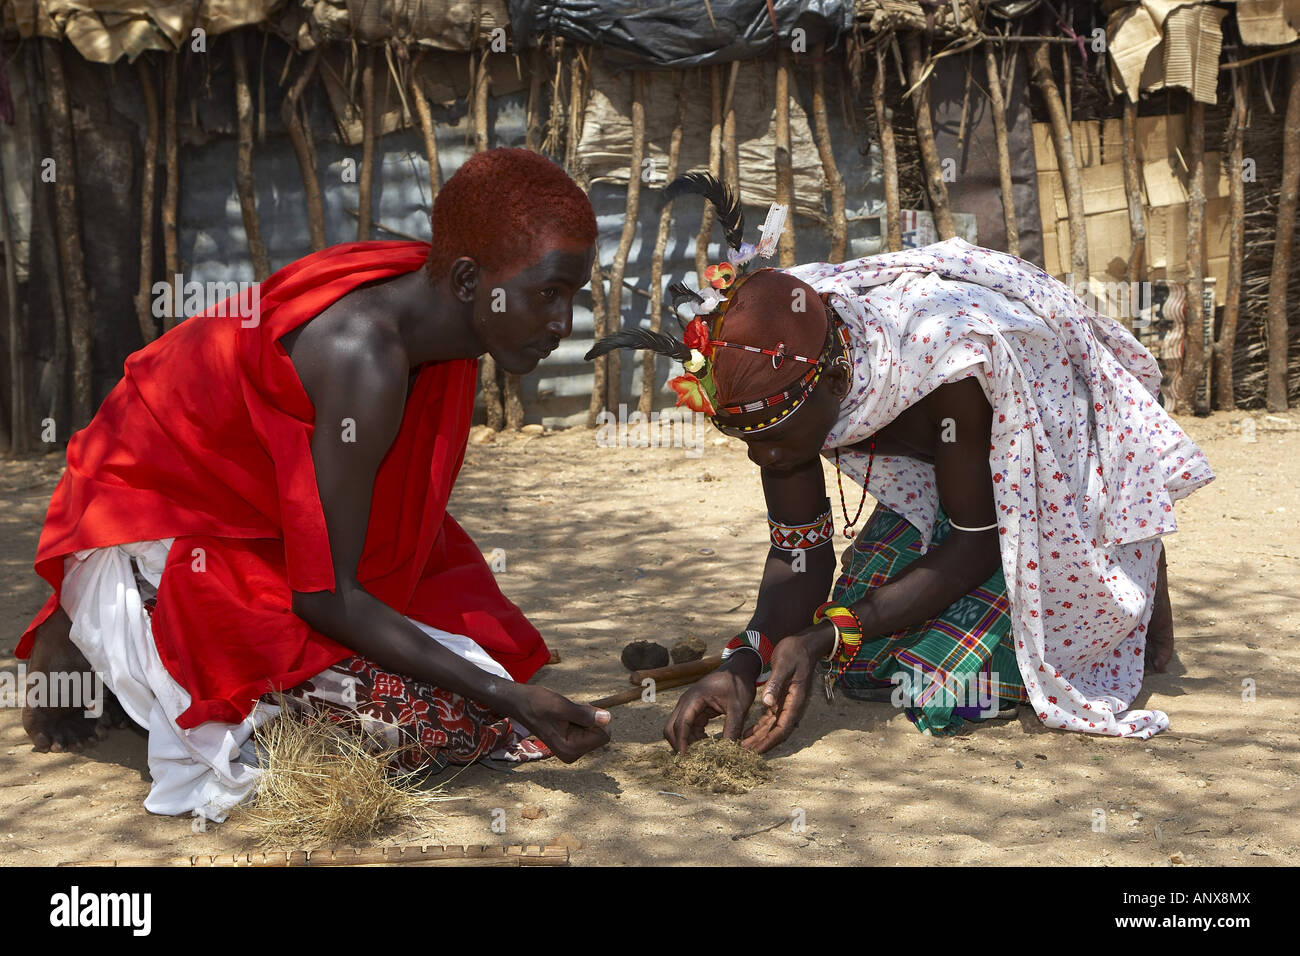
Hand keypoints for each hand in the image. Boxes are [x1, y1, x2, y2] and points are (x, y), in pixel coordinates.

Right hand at [510, 684, 610, 763]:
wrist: (520, 703)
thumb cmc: (538, 704)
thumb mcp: (562, 707)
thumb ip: (585, 715)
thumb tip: (608, 719)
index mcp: (571, 749)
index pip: (603, 735)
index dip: (594, 719)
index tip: (575, 712)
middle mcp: (573, 753)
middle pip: (601, 733)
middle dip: (589, 717)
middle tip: (568, 712)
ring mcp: (572, 749)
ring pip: (595, 728)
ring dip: (584, 716)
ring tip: (564, 713)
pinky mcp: (572, 742)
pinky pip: (588, 727)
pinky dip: (580, 717)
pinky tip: (565, 715)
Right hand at [663, 657, 757, 753]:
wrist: (739, 669)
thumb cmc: (738, 684)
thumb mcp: (738, 707)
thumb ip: (732, 728)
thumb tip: (729, 751)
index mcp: (694, 698)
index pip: (680, 724)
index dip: (682, 743)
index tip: (686, 759)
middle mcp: (686, 702)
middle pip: (671, 727)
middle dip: (678, 744)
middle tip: (692, 760)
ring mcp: (689, 705)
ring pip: (678, 728)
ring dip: (686, 742)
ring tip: (702, 754)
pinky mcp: (695, 709)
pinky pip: (687, 726)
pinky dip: (693, 737)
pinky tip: (707, 744)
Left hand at [742, 631, 823, 753]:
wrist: (805, 644)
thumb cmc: (794, 652)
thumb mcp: (783, 665)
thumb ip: (775, 684)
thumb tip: (767, 704)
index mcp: (795, 701)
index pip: (782, 729)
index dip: (768, 742)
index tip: (755, 752)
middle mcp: (793, 706)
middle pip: (776, 733)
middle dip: (760, 744)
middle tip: (742, 754)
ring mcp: (787, 704)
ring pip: (772, 728)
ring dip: (758, 738)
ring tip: (741, 747)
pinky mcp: (782, 699)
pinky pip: (770, 719)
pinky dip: (759, 727)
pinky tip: (746, 732)